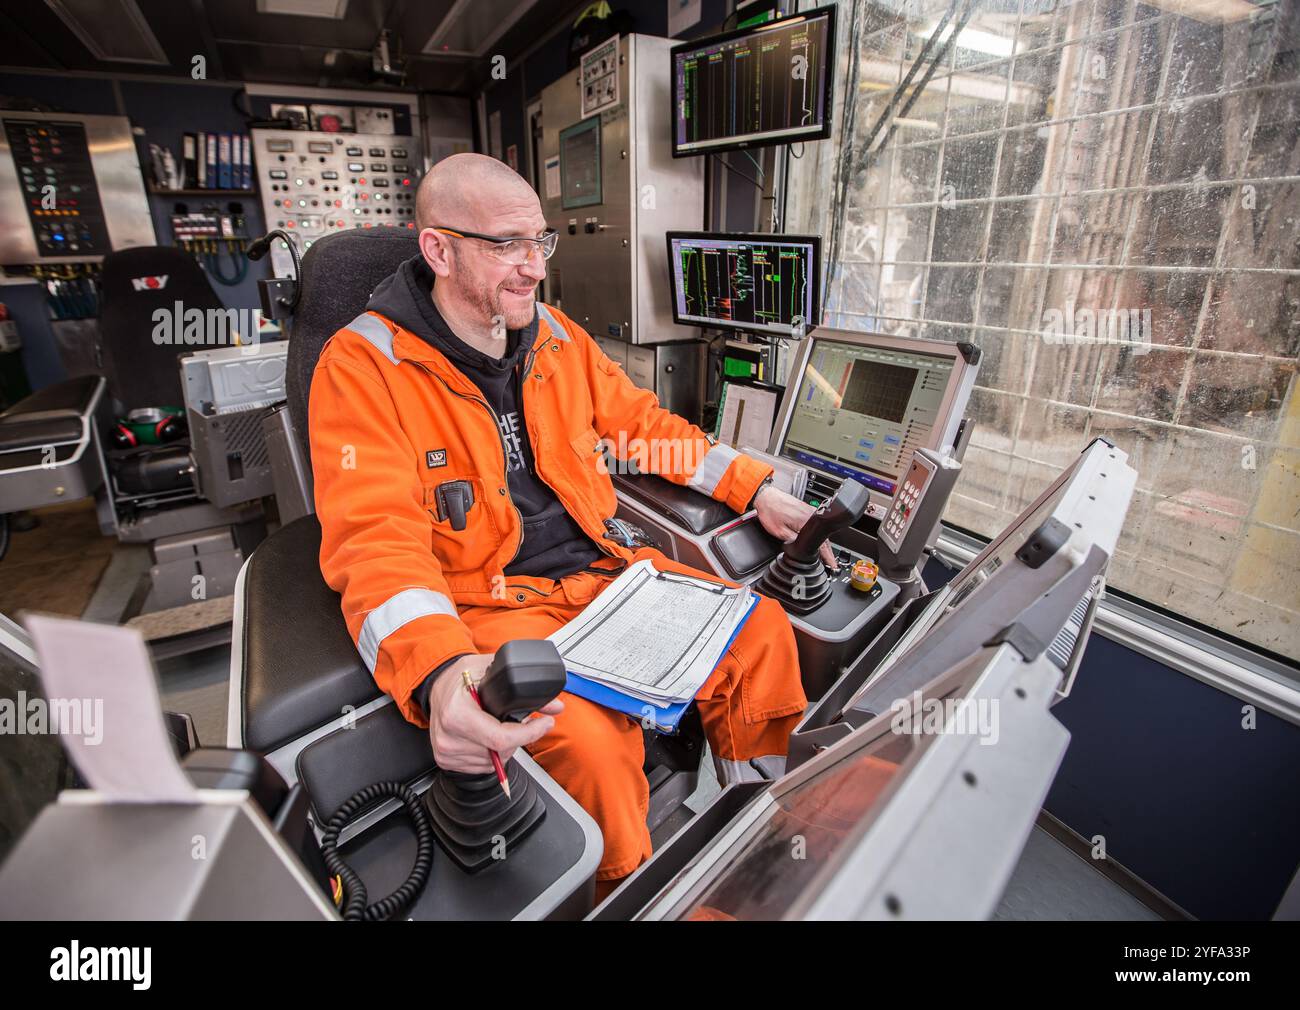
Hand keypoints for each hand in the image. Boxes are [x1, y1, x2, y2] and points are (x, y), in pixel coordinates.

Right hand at [426, 653, 563, 772]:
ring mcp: (446, 751)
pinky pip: (481, 766)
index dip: (529, 733)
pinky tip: (487, 736)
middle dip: (518, 737)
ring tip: (499, 725)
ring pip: (493, 761)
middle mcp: (449, 736)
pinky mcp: (446, 760)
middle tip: (519, 721)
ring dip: (504, 746)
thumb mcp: (492, 671)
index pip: (501, 737)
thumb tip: (554, 707)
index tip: (544, 724)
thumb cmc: (459, 676)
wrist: (436, 684)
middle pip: (500, 750)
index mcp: (457, 714)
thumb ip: (525, 687)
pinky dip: (491, 754)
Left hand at [752, 484, 837, 569]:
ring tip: (824, 554)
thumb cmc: (770, 511)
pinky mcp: (808, 509)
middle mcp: (811, 515)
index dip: (828, 556)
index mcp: (807, 522)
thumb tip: (802, 551)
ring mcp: (811, 511)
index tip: (832, 564)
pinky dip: (819, 534)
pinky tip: (816, 540)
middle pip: (825, 538)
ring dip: (823, 543)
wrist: (766, 497)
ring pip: (821, 531)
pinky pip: (817, 525)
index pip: (822, 544)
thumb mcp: (780, 532)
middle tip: (830, 563)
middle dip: (828, 552)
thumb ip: (794, 543)